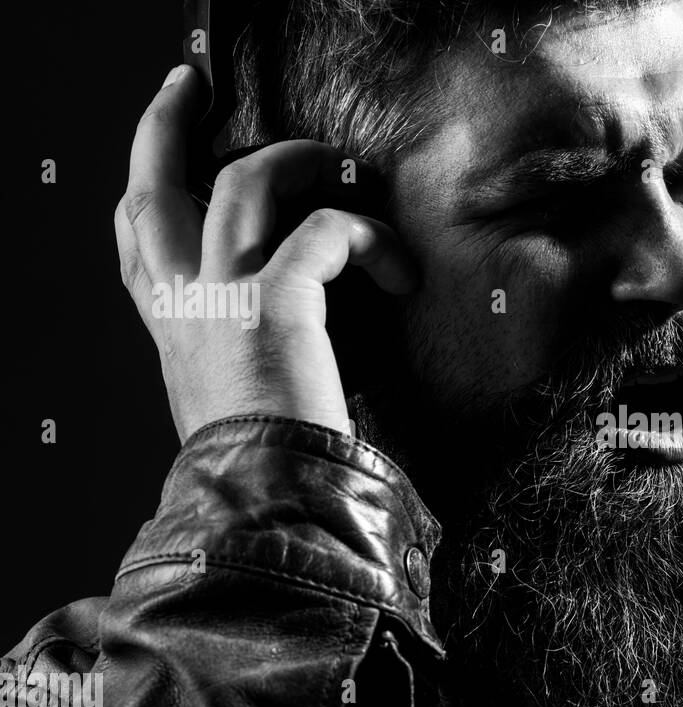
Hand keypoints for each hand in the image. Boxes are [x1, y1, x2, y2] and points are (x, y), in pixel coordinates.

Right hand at [114, 64, 417, 442]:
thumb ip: (232, 360)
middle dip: (165, 125)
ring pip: (244, 180)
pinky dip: (372, 240)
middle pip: (152, 187)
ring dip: (295, 157)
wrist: (264, 502)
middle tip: (192, 86)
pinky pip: (329, 231)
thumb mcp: (224, 405)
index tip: (170, 159)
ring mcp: (223, 295)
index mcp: (170, 330)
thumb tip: (272, 350)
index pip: (137, 242)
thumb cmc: (260, 467)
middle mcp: (183, 304)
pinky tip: (402, 274)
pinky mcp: (276, 299)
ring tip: (338, 160)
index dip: (146, 191)